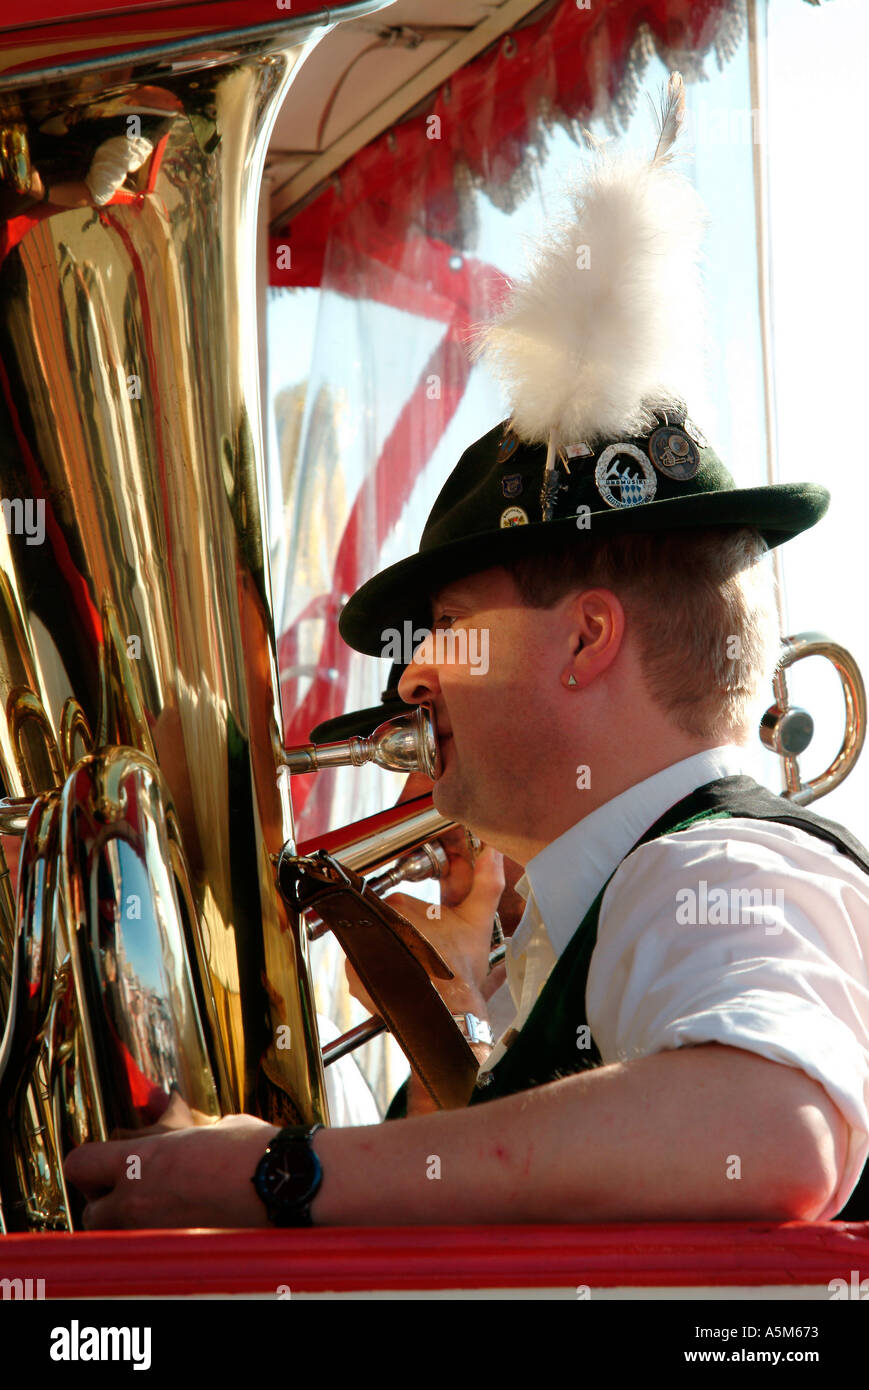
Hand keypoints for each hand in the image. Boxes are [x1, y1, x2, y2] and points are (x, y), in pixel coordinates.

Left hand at [63, 1114, 279, 1228]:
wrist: (287, 1184)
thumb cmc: (255, 1152)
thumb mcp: (210, 1126)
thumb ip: (178, 1130)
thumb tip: (171, 1119)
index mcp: (141, 1163)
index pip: (80, 1165)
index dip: (91, 1163)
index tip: (107, 1160)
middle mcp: (139, 1203)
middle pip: (92, 1212)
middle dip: (107, 1201)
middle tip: (133, 1186)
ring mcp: (158, 1234)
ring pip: (120, 1235)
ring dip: (131, 1222)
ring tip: (164, 1204)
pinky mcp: (180, 1253)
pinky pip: (154, 1247)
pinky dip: (163, 1236)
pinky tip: (190, 1220)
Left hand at [345, 844, 503, 1015]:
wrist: (453, 1011)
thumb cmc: (462, 969)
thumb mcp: (478, 920)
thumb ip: (487, 883)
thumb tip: (493, 853)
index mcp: (399, 905)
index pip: (398, 905)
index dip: (415, 921)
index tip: (428, 935)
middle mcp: (375, 926)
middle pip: (385, 926)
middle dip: (402, 938)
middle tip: (423, 955)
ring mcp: (362, 954)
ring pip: (373, 948)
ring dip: (388, 956)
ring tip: (412, 970)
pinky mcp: (356, 980)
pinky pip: (361, 973)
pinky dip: (376, 978)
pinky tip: (399, 982)